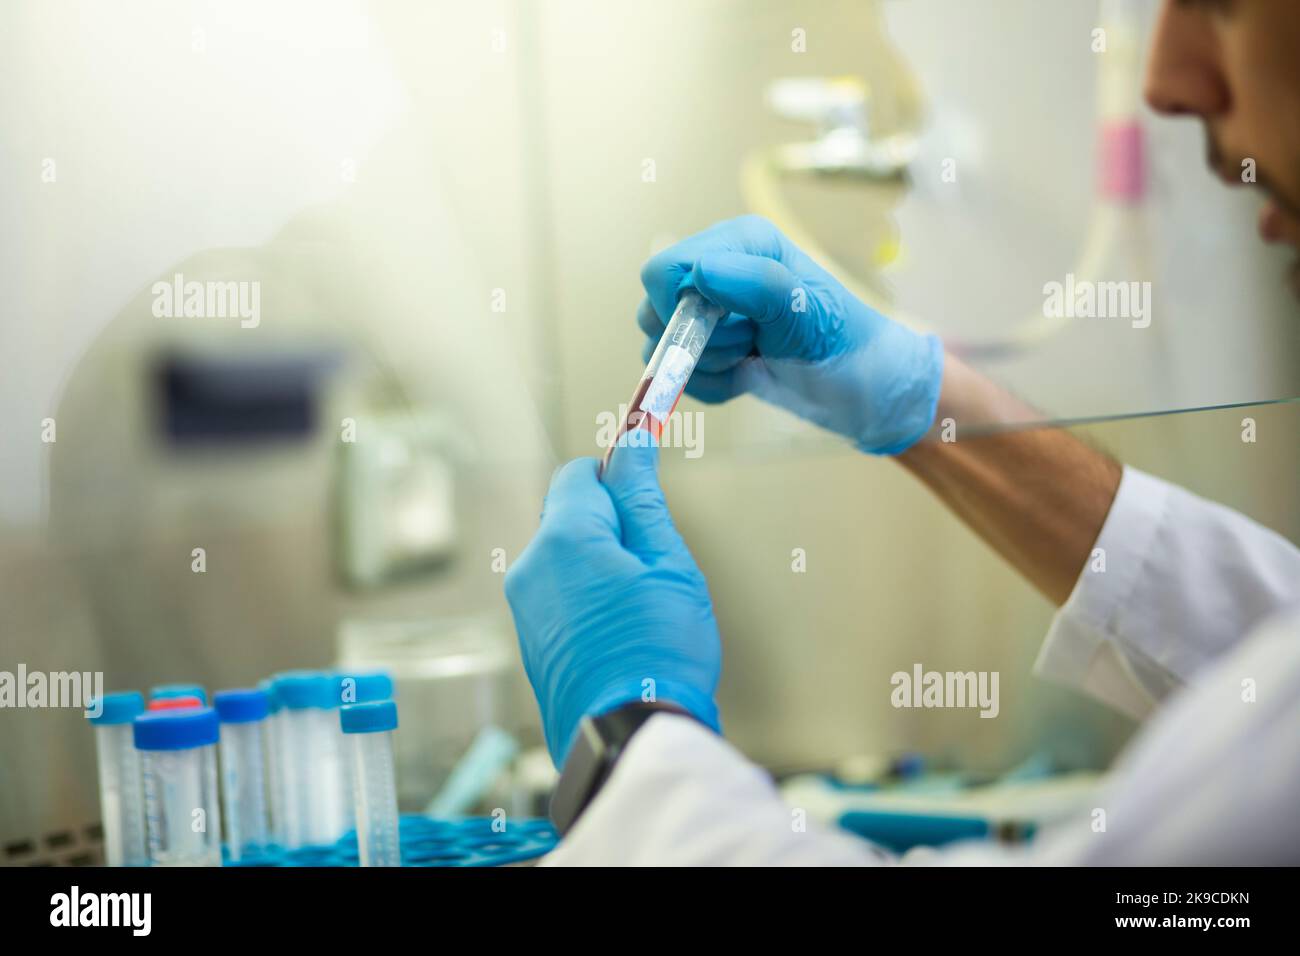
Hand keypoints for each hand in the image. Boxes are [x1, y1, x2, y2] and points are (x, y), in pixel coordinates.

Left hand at [503, 436, 720, 767]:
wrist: (628, 740)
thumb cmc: (660, 651)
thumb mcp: (668, 564)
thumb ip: (643, 498)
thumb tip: (632, 439)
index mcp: (563, 540)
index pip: (581, 473)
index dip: (619, 477)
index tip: (650, 496)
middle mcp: (530, 568)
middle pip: (571, 517)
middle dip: (614, 529)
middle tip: (656, 570)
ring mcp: (524, 609)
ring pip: (567, 560)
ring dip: (603, 568)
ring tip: (643, 612)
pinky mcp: (530, 643)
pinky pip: (560, 597)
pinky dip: (589, 601)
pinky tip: (623, 636)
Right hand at [638, 214, 943, 453]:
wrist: (866, 392)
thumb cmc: (846, 346)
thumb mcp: (808, 314)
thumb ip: (757, 284)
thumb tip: (700, 271)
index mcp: (740, 243)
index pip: (663, 270)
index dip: (682, 307)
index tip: (732, 326)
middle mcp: (720, 268)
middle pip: (654, 308)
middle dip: (699, 340)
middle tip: (753, 344)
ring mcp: (712, 309)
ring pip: (661, 343)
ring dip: (707, 365)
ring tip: (755, 358)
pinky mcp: (711, 346)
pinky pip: (679, 371)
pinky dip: (712, 384)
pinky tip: (750, 375)